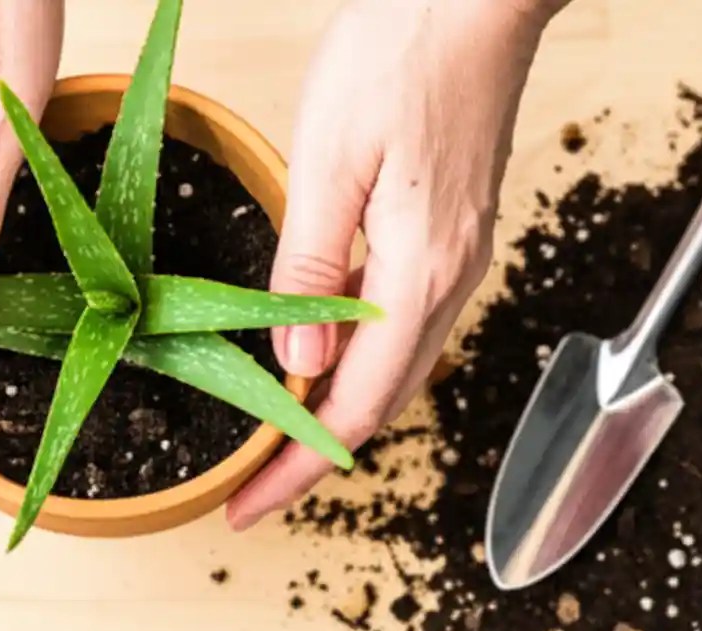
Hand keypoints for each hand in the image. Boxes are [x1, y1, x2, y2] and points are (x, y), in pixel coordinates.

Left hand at [227, 0, 566, 528]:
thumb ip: (309, 267)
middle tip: (249, 490)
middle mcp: (448, 280)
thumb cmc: (406, 52)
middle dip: (310, 457)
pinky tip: (314, 353)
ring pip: (391, 368)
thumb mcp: (331, 158)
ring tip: (271, 438)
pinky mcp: (450, 234)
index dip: (295, 469)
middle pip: (378, 403)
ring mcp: (456, 258)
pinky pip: (400, 324)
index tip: (245, 507)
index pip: (353, 408)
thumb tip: (295, 363)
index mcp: (418, 274)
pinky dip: (354, 360)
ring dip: (332, 411)